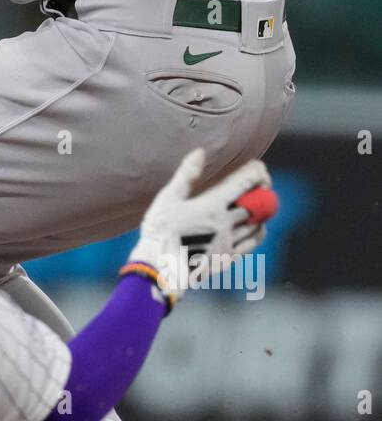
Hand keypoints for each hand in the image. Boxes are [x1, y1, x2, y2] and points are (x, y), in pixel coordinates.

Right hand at [126, 148, 271, 303]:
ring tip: (255, 202)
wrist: (159, 269)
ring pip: (257, 222)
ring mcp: (229, 242)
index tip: (257, 166)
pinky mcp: (227, 258)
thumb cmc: (159, 232)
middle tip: (259, 182)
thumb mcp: (167, 199)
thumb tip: (200, 152)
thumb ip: (186, 175)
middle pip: (258, 201)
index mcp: (213, 205)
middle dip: (262, 189)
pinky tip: (254, 226)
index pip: (247, 182)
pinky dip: (259, 230)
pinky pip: (252, 242)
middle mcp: (227, 223)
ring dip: (261, 210)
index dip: (257, 170)